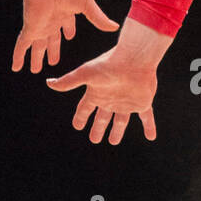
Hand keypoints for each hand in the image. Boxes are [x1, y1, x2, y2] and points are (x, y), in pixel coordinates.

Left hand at [5, 0, 118, 73]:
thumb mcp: (87, 5)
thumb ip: (98, 18)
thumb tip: (114, 27)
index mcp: (65, 13)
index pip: (66, 25)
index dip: (68, 31)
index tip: (69, 37)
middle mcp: (52, 21)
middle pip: (52, 40)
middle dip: (52, 51)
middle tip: (52, 62)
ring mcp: (40, 26)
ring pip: (37, 46)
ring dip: (36, 58)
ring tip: (35, 70)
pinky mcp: (30, 29)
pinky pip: (22, 46)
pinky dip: (18, 58)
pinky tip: (15, 68)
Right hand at [45, 20, 171, 143]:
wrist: (134, 59)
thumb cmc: (108, 65)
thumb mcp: (85, 74)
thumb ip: (68, 81)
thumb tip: (49, 83)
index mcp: (97, 92)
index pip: (85, 108)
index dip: (80, 117)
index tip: (77, 126)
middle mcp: (111, 98)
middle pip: (102, 117)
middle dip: (98, 128)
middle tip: (94, 140)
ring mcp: (126, 101)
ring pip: (121, 120)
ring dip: (117, 131)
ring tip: (113, 141)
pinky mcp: (142, 103)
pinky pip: (147, 117)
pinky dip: (149, 126)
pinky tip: (151, 136)